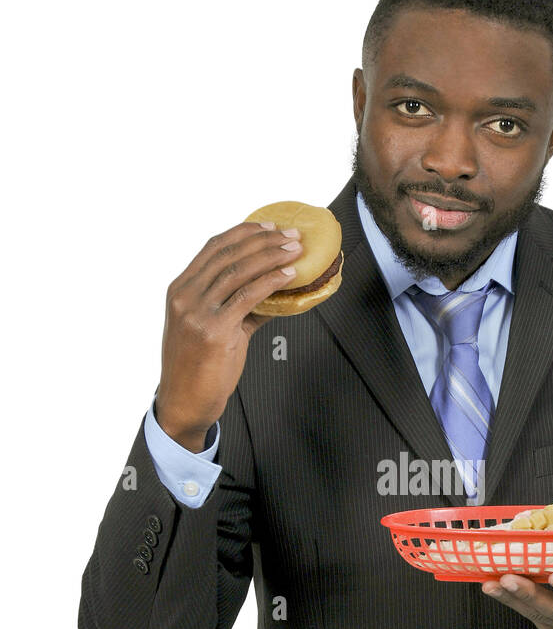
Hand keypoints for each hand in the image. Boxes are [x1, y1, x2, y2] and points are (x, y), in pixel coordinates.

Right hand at [154, 220, 303, 449]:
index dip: (243, 233)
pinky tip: (289, 276)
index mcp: (180, 289)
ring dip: (272, 256)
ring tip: (296, 250)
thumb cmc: (200, 368)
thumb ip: (241, 308)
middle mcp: (185, 296)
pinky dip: (271, 282)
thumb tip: (275, 290)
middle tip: (292, 235)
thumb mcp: (215, 329)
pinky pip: (247, 296)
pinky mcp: (213, 330)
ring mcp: (197, 312)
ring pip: (238, 271)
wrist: (185, 403)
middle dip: (264, 240)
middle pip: (228, 254)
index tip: (269, 225)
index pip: (213, 248)